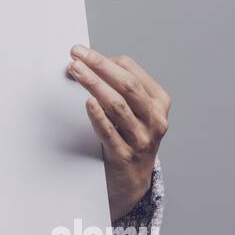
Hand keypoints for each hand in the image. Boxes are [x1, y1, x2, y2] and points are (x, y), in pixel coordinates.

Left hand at [66, 45, 170, 221]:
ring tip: (75, 71)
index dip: (106, 60)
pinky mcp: (124, 156)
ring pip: (118, 106)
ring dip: (94, 85)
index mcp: (159, 103)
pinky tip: (88, 102)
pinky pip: (110, 133)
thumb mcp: (136, 112)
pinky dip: (99, 116)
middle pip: (127, 86)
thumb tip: (90, 63)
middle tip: (77, 54)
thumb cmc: (130, 138)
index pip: (133, 72)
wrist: (132, 181)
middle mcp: (155, 120)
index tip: (82, 52)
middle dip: (100, 66)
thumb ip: (120, 89)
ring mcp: (141, 139)